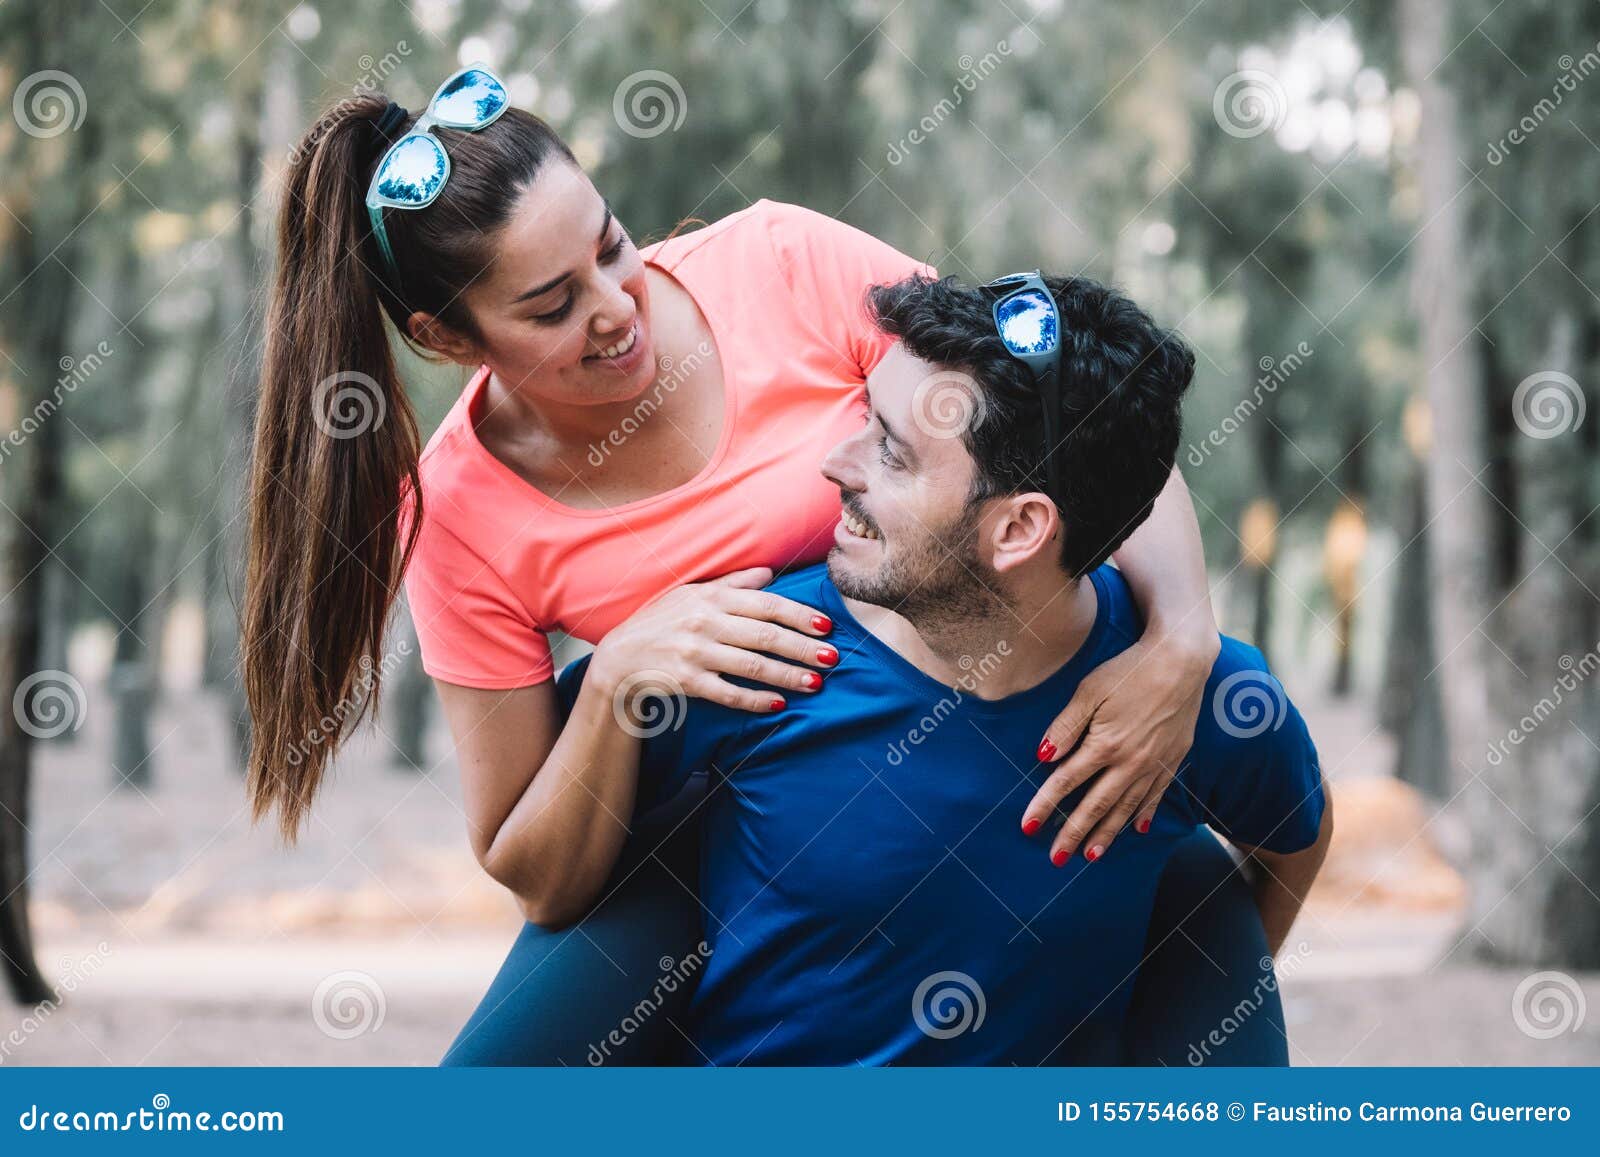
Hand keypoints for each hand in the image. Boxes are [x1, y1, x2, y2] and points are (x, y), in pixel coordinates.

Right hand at [589, 567, 837, 714]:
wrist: (619, 659)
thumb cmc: (660, 622)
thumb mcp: (691, 593)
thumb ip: (733, 583)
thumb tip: (770, 573)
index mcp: (711, 598)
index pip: (766, 605)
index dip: (799, 615)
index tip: (826, 626)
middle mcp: (704, 622)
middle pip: (765, 635)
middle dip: (802, 647)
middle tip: (833, 657)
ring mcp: (695, 653)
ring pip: (752, 665)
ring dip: (787, 675)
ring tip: (815, 683)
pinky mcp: (686, 682)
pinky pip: (728, 693)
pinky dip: (755, 700)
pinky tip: (778, 703)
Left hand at [1020, 631, 1216, 863]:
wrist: (1182, 661)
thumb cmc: (1130, 671)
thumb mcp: (1090, 691)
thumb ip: (1066, 726)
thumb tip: (1042, 756)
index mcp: (1105, 745)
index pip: (1065, 783)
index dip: (1043, 806)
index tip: (1027, 828)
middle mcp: (1130, 762)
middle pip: (1095, 806)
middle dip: (1073, 834)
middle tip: (1056, 859)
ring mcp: (1154, 764)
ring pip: (1125, 808)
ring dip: (1106, 834)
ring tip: (1091, 856)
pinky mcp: (1173, 760)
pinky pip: (1155, 796)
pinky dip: (1143, 815)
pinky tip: (1136, 830)